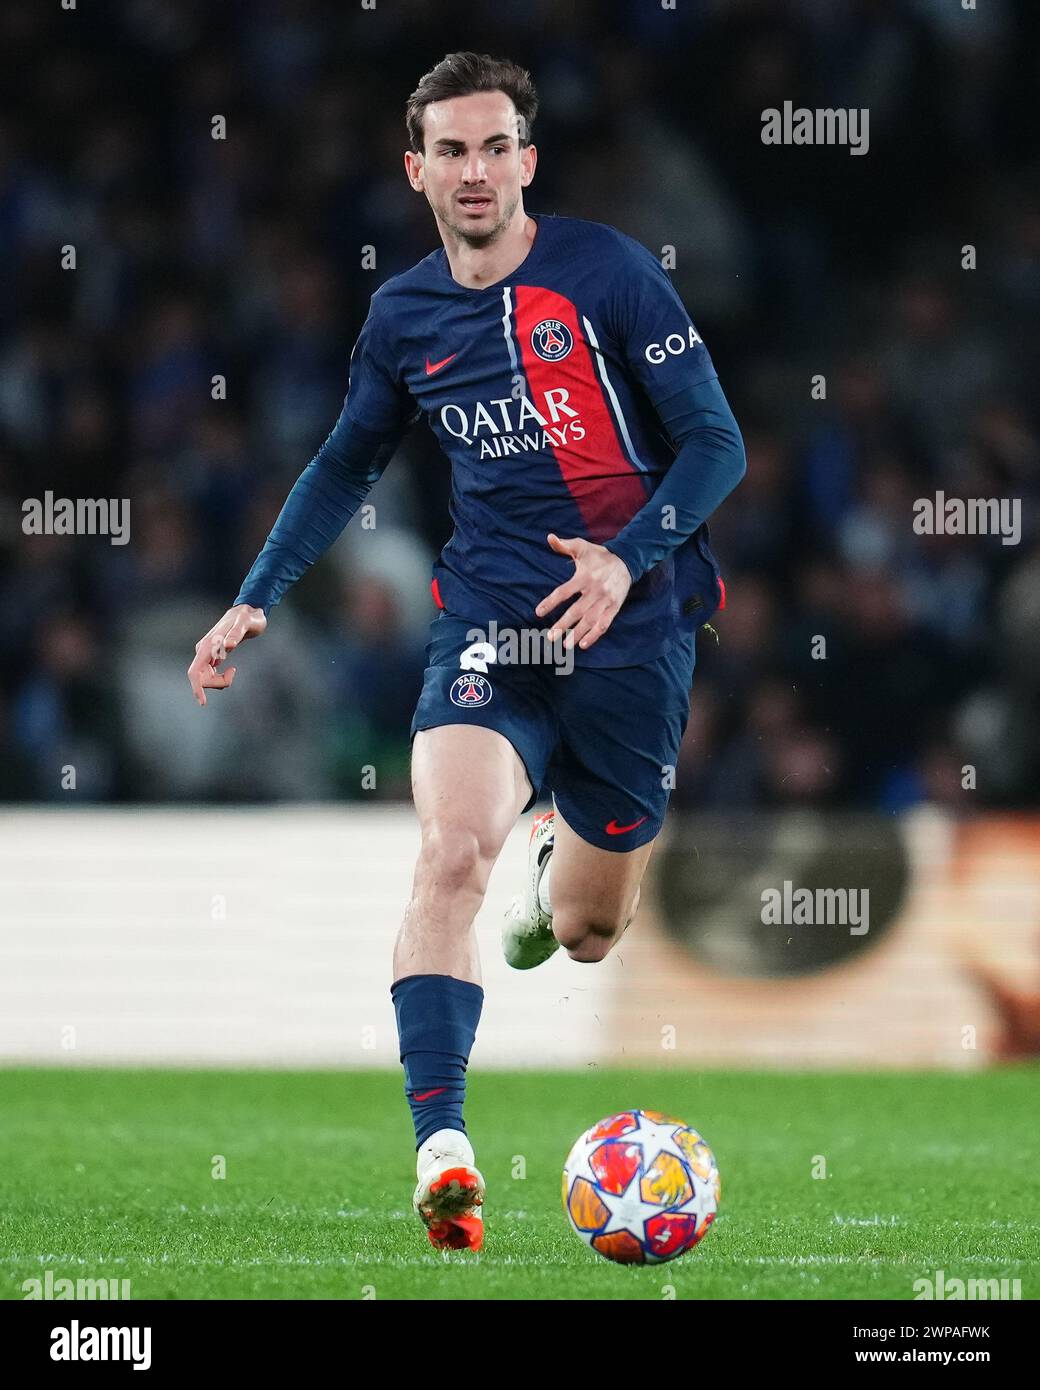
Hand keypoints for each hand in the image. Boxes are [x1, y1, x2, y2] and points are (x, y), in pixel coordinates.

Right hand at [187, 604, 266, 706]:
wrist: (248, 612)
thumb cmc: (249, 618)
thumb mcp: (246, 624)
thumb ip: (237, 633)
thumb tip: (227, 645)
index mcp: (208, 645)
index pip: (195, 670)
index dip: (197, 687)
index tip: (203, 702)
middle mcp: (203, 649)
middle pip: (200, 677)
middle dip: (215, 683)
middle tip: (233, 673)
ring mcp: (206, 653)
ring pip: (205, 677)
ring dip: (219, 681)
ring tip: (233, 671)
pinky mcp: (211, 656)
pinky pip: (210, 674)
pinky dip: (220, 678)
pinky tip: (230, 671)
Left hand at [535, 533, 631, 649]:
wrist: (627, 560)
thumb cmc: (599, 556)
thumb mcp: (582, 547)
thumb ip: (564, 545)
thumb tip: (549, 537)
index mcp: (584, 577)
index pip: (564, 592)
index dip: (551, 602)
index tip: (539, 612)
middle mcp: (595, 590)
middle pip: (576, 611)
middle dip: (563, 625)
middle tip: (550, 637)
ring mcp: (606, 600)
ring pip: (590, 620)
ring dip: (577, 634)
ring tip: (565, 646)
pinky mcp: (614, 607)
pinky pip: (604, 624)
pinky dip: (595, 635)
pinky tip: (583, 645)